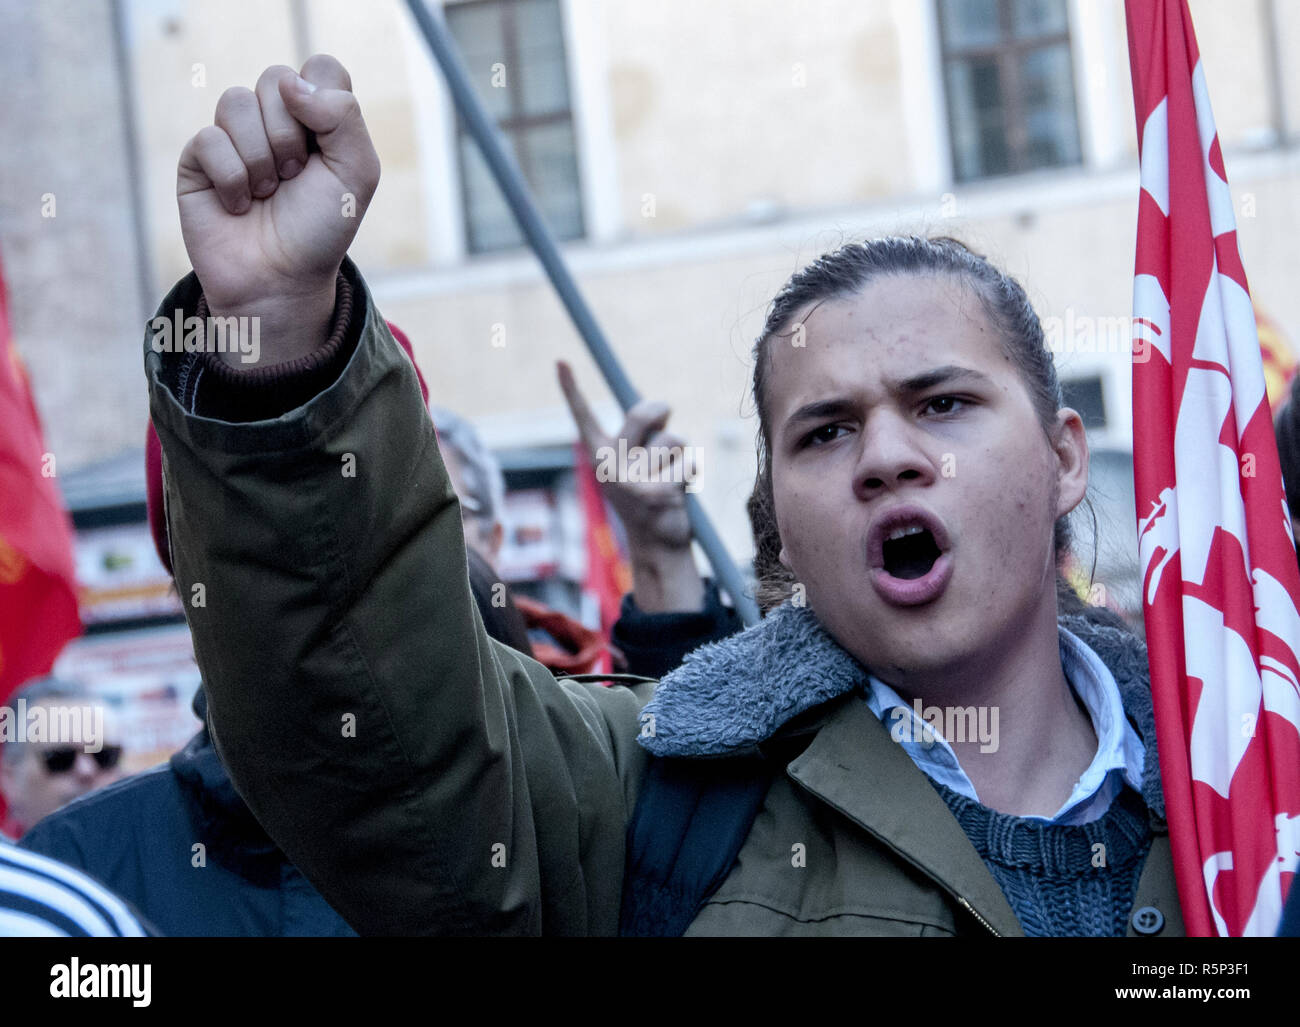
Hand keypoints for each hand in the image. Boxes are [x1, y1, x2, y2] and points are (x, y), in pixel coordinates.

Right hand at [176, 55, 380, 365]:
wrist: (281, 281)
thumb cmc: (321, 230)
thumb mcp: (356, 173)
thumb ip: (341, 115)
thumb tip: (290, 82)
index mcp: (318, 118)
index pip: (321, 69)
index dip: (323, 102)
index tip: (325, 144)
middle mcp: (275, 119)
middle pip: (276, 79)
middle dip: (291, 136)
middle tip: (294, 177)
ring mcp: (234, 136)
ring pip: (236, 102)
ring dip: (261, 159)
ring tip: (268, 192)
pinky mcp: (199, 158)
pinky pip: (209, 139)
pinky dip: (232, 178)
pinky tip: (239, 205)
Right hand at [557, 361, 703, 612]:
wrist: (656, 546)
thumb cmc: (647, 497)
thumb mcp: (634, 465)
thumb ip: (640, 437)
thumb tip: (656, 406)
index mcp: (598, 456)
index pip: (583, 417)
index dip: (571, 389)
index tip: (560, 362)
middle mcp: (608, 466)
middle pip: (641, 413)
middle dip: (660, 409)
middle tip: (666, 415)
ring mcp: (632, 480)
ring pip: (672, 438)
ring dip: (681, 452)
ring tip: (671, 476)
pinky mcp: (658, 493)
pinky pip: (689, 461)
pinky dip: (693, 472)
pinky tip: (681, 493)